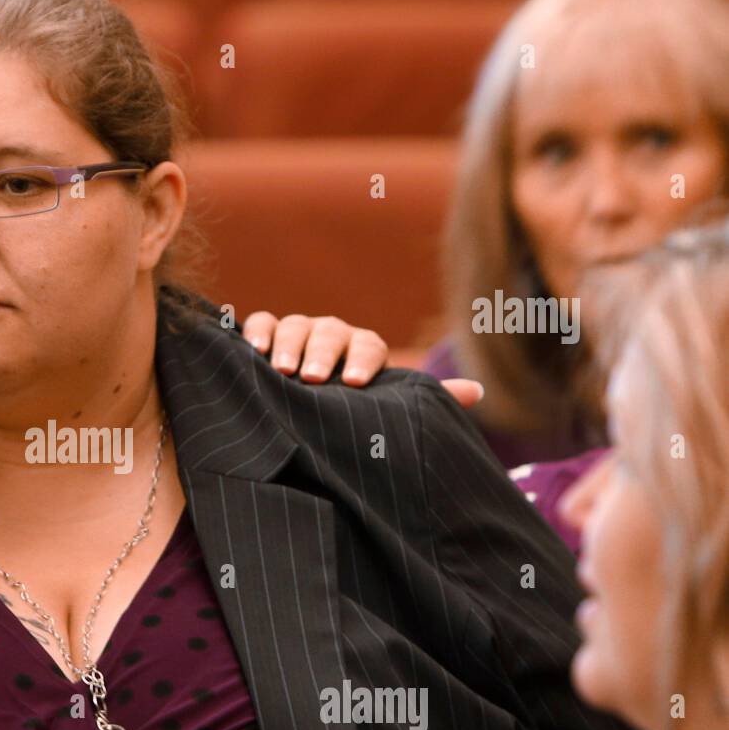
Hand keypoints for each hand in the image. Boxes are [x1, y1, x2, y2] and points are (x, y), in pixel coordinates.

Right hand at [240, 311, 483, 408]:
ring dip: (287, 346)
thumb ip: (421, 398)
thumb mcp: (382, 405)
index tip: (355, 383)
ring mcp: (297, 331)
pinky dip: (256, 333)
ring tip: (282, 370)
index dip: (363, 360)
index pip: (368, 345)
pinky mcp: (265, 333)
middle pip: (329, 333)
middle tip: (313, 377)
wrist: (305, 399)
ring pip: (293, 326)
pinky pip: (260, 323)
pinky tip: (253, 353)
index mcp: (363, 349)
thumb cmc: (349, 406)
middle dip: (321, 354)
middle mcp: (331, 334)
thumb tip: (477, 392)